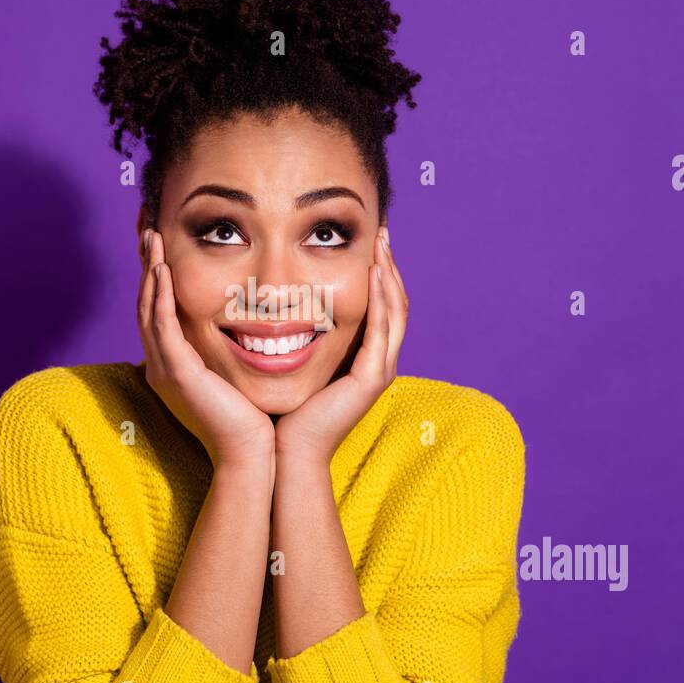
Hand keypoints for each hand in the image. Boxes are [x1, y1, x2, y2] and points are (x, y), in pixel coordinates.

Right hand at [138, 228, 275, 468]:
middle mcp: (161, 366)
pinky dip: (161, 295)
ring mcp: (164, 370)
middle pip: (146, 306)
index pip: (158, 314)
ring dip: (150, 271)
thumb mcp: (231, 377)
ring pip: (149, 310)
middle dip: (148, 266)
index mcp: (172, 368)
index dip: (158, 279)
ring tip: (152, 238)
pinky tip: (164, 270)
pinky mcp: (176, 373)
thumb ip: (225, 354)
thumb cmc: (249, 420)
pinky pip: (163, 326)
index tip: (162, 248)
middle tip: (149, 231)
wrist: (249, 453)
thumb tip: (241, 329)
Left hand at [275, 227, 406, 464]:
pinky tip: (372, 273)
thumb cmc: (288, 409)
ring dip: (389, 275)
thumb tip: (286, 304)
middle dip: (390, 266)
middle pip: (397, 304)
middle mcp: (380, 362)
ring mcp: (380, 371)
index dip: (381, 274)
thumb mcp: (300, 361)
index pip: (383, 307)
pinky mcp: (372, 379)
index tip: (371, 242)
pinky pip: (381, 330)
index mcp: (367, 359)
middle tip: (384, 232)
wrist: (288, 450)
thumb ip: (305, 336)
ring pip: (396, 312)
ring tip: (382, 244)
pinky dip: (379, 299)